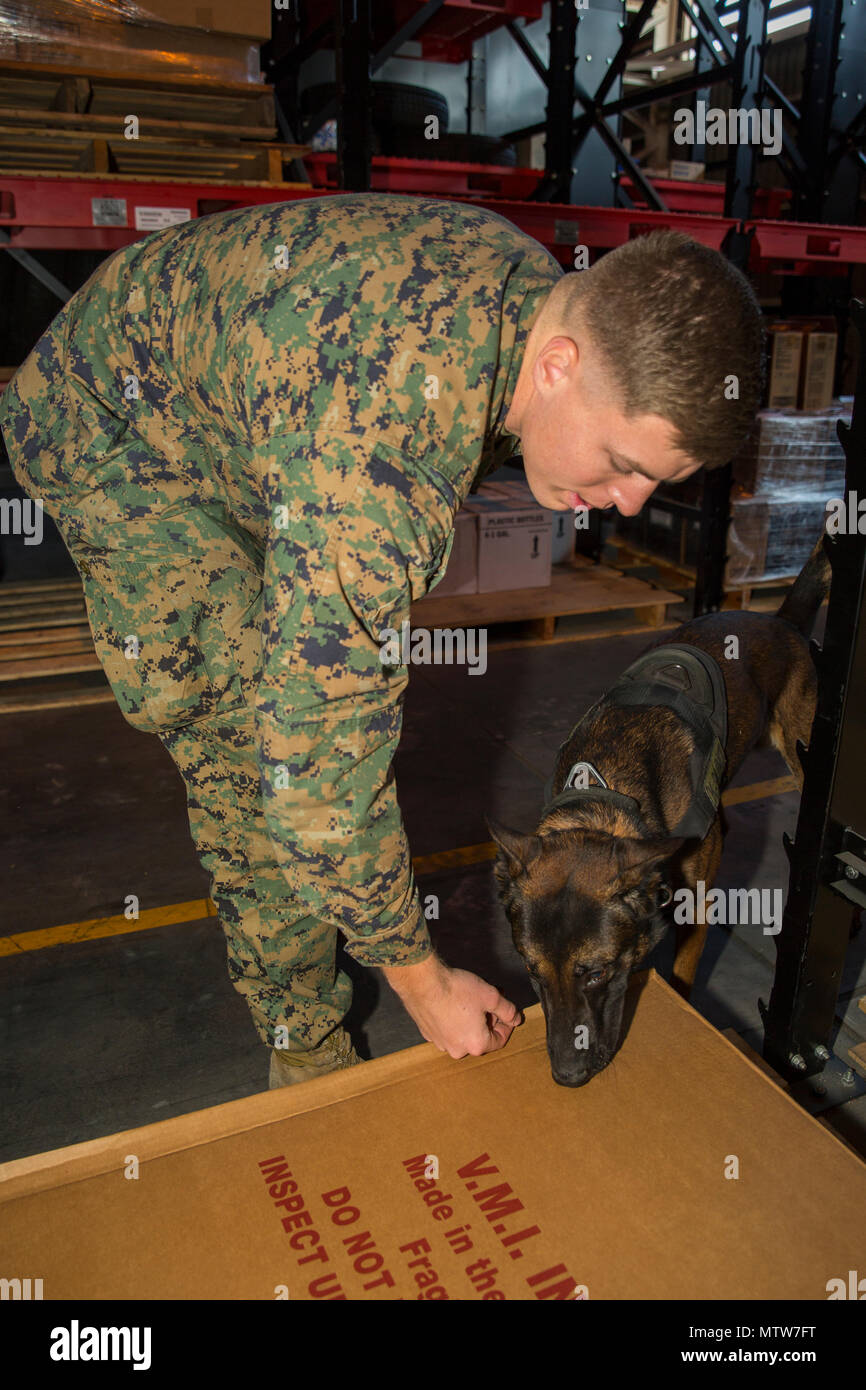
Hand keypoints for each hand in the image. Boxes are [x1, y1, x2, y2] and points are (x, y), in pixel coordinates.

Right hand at [382, 954, 521, 1058]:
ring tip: (472, 998)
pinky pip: (446, 1028)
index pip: (499, 1040)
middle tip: (490, 1000)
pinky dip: (453, 1019)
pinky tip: (453, 1001)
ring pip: (462, 1033)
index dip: (506, 1024)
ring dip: (470, 1019)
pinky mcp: (427, 1033)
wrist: (422, 982)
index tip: (506, 1011)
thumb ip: (507, 1010)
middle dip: (488, 1019)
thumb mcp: (491, 996)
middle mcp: (457, 1050)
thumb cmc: (457, 990)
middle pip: (480, 1037)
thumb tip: (516, 1019)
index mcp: (476, 1044)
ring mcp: (439, 1042)